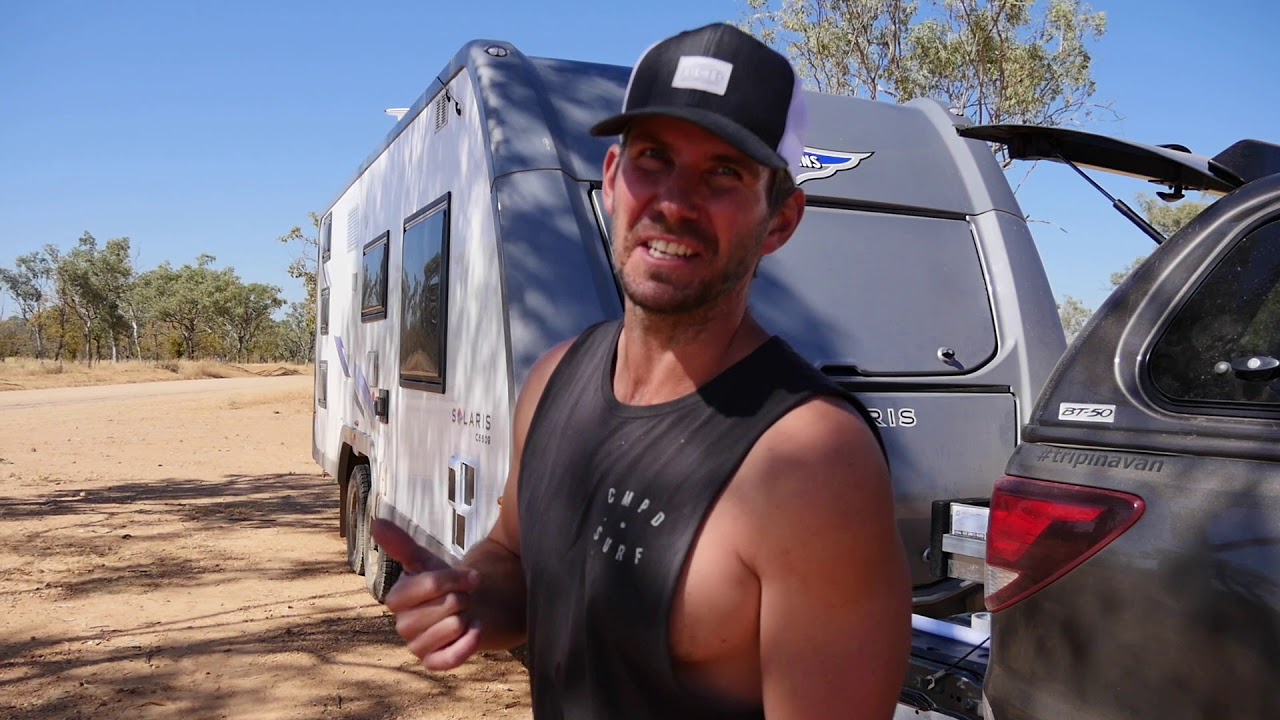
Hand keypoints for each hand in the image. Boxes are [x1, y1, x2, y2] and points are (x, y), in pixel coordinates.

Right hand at [371, 519, 481, 670]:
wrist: (465, 609)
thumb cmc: (443, 585)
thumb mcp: (425, 561)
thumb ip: (401, 544)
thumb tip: (376, 522)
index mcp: (396, 598)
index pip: (430, 584)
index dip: (454, 578)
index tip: (470, 575)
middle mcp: (402, 625)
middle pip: (447, 605)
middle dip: (463, 597)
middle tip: (462, 598)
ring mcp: (416, 646)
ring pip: (453, 627)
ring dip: (467, 617)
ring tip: (463, 614)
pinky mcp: (433, 663)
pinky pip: (452, 658)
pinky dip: (468, 643)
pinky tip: (474, 631)